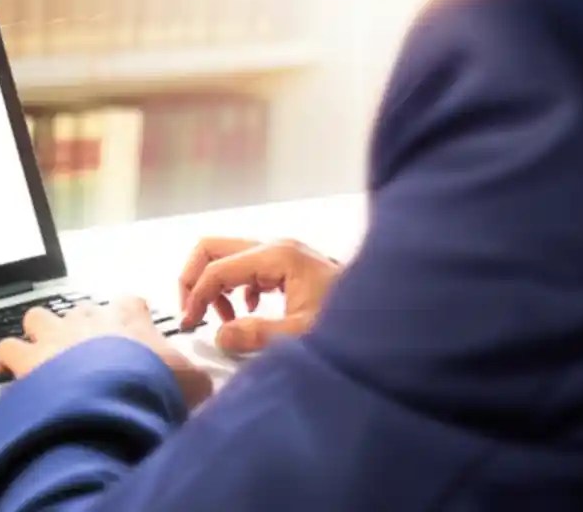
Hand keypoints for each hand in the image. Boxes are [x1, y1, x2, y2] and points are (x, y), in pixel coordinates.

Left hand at [0, 298, 213, 408]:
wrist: (116, 398)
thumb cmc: (155, 385)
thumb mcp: (192, 382)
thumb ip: (194, 379)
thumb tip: (202, 387)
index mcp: (128, 316)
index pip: (129, 303)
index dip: (128, 320)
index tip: (131, 339)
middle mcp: (88, 317)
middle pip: (79, 310)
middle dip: (79, 330)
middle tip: (88, 359)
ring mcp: (54, 334)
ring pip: (37, 318)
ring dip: (39, 337)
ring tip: (45, 360)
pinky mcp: (27, 357)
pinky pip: (7, 349)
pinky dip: (8, 362)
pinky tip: (11, 378)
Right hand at [178, 238, 339, 353]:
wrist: (391, 314)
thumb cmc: (351, 321)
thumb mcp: (301, 333)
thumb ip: (256, 334)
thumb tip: (219, 336)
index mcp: (277, 255)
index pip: (217, 269)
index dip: (196, 296)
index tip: (191, 326)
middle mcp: (276, 246)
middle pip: (214, 247)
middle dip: (194, 279)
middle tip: (192, 314)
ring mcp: (282, 253)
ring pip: (227, 256)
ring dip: (214, 284)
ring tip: (222, 320)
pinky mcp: (288, 264)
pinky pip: (245, 267)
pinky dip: (234, 287)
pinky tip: (247, 313)